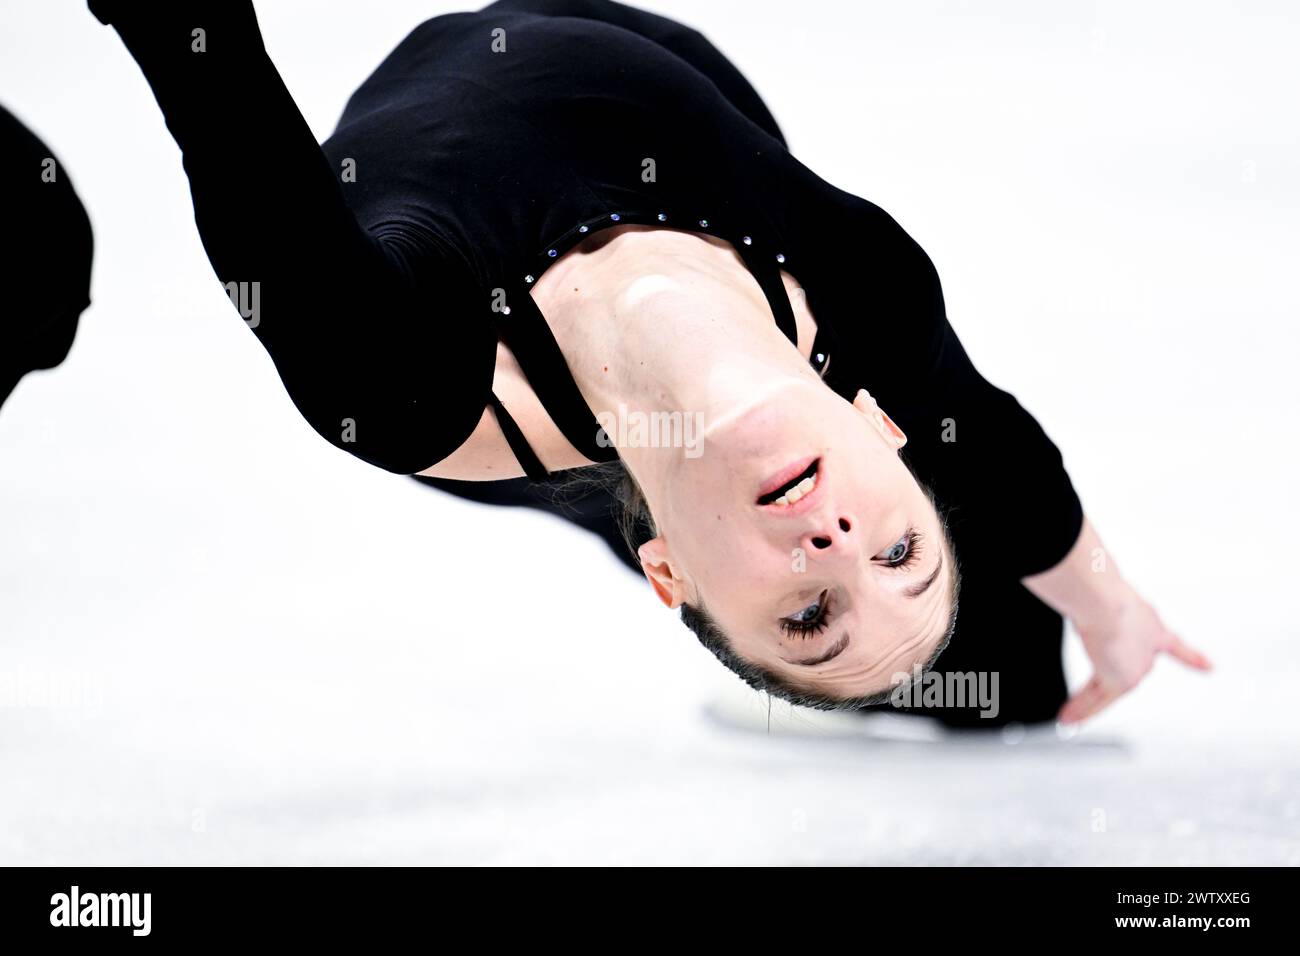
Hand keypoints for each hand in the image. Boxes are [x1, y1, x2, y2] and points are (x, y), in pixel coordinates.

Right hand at [1059, 592, 1211, 723]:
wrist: (1105, 603)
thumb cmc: (1105, 594)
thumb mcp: (1112, 599)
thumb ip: (1103, 606)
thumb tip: (1087, 601)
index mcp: (1153, 627)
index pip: (1175, 646)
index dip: (1192, 658)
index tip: (1209, 667)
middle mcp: (1149, 652)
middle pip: (1127, 669)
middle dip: (1104, 671)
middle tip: (1087, 673)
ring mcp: (1136, 670)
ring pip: (1108, 690)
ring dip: (1086, 703)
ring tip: (1069, 714)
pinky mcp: (1118, 682)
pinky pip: (1097, 700)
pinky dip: (1081, 711)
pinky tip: (1068, 718)